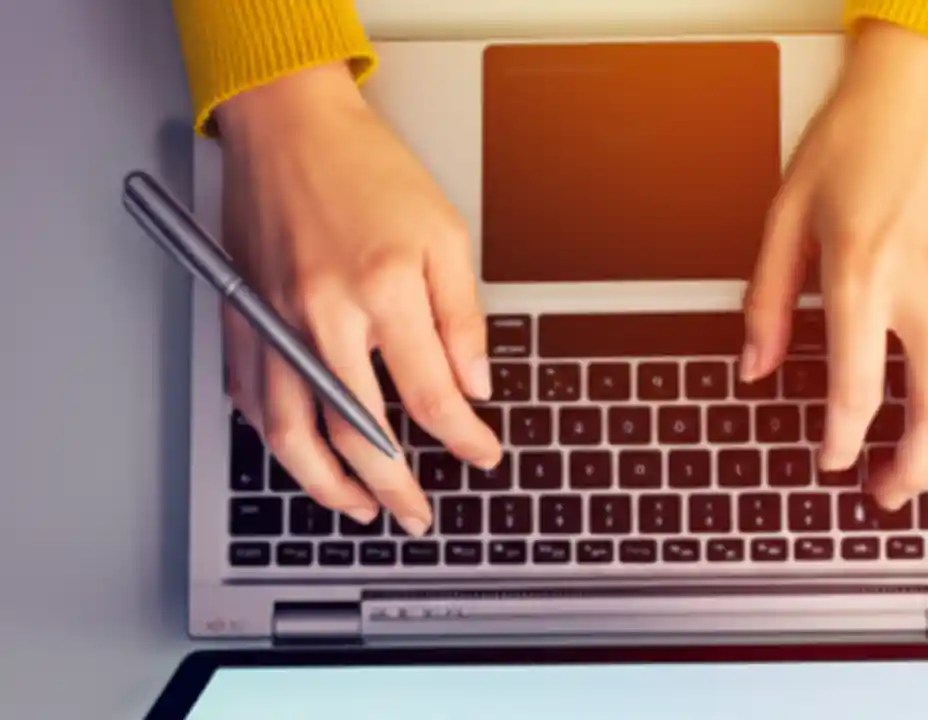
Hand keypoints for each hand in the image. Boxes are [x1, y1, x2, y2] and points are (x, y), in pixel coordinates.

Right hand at [217, 63, 500, 534]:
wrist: (290, 126)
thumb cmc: (367, 170)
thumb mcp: (445, 234)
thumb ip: (463, 317)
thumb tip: (476, 386)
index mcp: (383, 293)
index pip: (431, 398)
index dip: (464, 439)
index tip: (483, 454)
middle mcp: (323, 317)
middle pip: (360, 435)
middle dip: (395, 488)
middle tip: (417, 514)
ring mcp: (273, 322)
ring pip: (293, 435)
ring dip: (327, 486)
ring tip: (358, 509)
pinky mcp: (241, 318)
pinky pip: (251, 400)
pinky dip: (276, 439)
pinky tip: (301, 455)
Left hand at [743, 22, 927, 509]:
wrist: (926, 88)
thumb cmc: (855, 139)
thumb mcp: (785, 215)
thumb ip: (767, 301)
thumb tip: (756, 366)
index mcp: (861, 272)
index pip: (857, 389)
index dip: (842, 442)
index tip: (830, 461)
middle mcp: (923, 286)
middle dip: (911, 470)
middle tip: (886, 493)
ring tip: (916, 466)